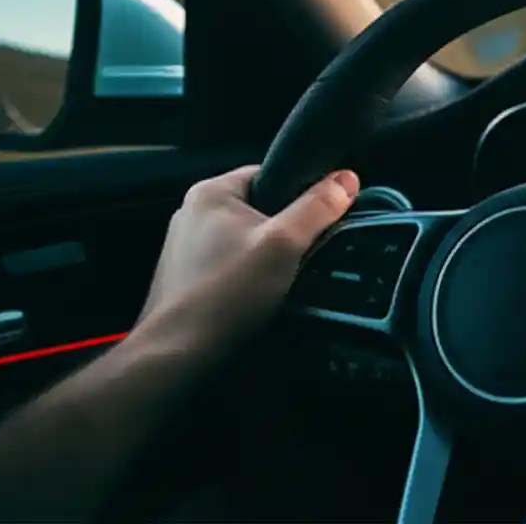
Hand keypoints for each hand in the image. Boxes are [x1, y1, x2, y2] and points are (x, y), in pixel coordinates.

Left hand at [137, 165, 359, 355]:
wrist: (177, 353)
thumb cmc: (229, 291)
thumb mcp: (284, 245)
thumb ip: (317, 208)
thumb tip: (348, 176)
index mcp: (211, 191)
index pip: (270, 174)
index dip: (302, 193)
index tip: (323, 219)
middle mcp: (192, 211)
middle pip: (259, 207)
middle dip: (285, 228)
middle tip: (309, 251)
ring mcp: (184, 245)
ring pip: (245, 237)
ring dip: (267, 253)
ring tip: (287, 276)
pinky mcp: (184, 275)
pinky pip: (229, 261)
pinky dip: (247, 273)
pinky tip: (259, 293)